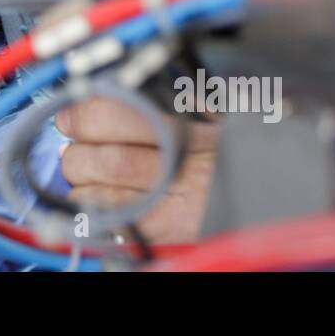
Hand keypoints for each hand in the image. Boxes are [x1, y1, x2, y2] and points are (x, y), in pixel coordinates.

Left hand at [56, 97, 218, 245]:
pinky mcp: (167, 238)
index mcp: (191, 134)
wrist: (264, 200)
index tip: (70, 115)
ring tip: (82, 174)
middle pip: (108, 162)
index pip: (120, 117)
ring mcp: (175, 210)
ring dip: (80, 184)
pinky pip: (115, 224)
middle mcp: (183, 174)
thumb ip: (174, 104)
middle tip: (73, 148)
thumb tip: (111, 97)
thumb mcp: (214, 119)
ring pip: (104, 197)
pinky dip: (94, 211)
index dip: (83, 116)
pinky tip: (96, 200)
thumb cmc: (231, 155)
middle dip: (77, 154)